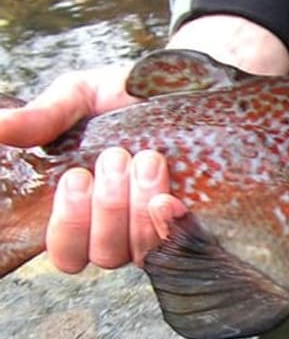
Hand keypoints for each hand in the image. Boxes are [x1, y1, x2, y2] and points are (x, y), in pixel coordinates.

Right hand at [0, 16, 288, 272]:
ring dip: (138, 209)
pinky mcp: (193, 221)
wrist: (182, 85)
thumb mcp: (79, 98)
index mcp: (81, 210)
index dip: (67, 229)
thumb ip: (44, 117)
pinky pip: (180, 243)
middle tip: (116, 157)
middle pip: (104, 254)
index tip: (76, 178)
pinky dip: (171, 224)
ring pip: (140, 251)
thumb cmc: (122, 98)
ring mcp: (156, 228)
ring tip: (147, 159)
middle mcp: (118, 229)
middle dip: (108, 207)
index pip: (66, 253)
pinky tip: (170, 200)